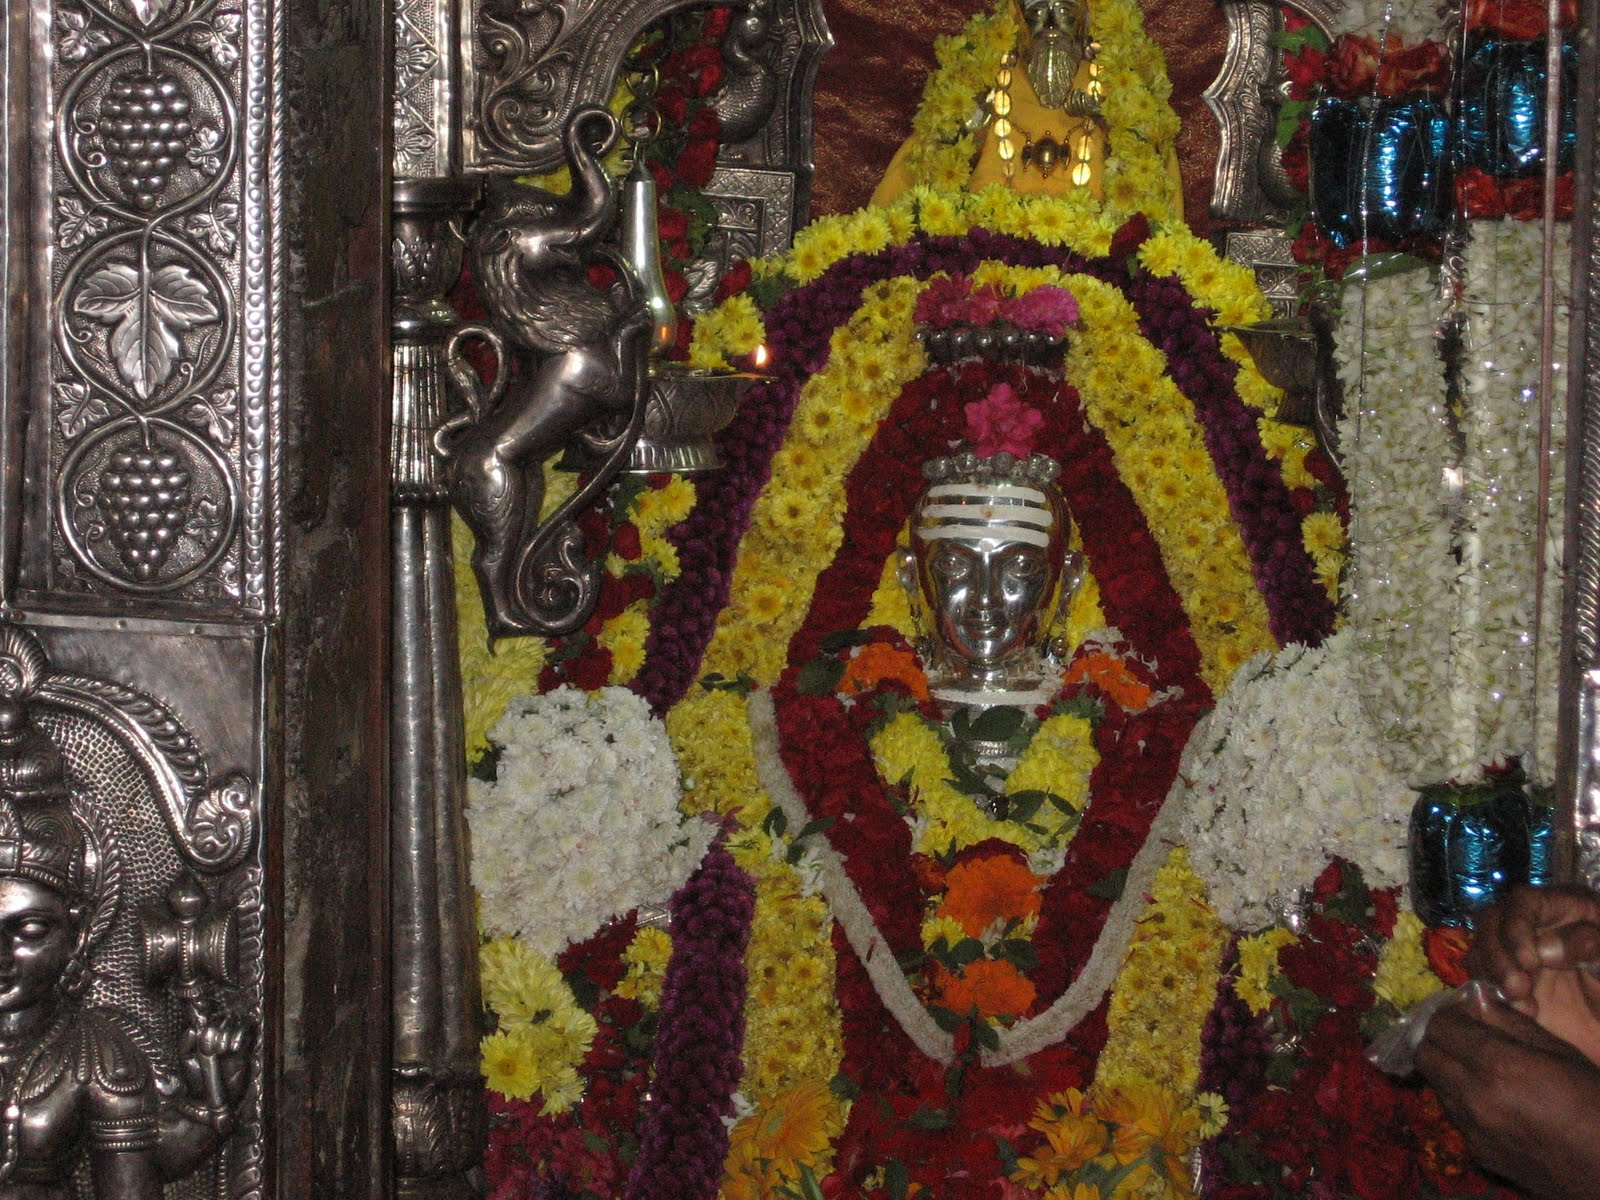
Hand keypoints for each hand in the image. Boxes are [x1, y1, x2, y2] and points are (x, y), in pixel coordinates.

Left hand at [178, 996, 252, 1120]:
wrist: (213, 1101)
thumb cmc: (198, 1081)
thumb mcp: (186, 1063)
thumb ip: (185, 1045)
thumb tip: (192, 1029)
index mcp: (206, 1036)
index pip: (209, 1018)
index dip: (208, 1024)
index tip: (204, 1035)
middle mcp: (221, 1034)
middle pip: (223, 1017)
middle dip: (218, 1031)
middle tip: (213, 1049)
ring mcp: (234, 1039)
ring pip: (236, 1021)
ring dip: (228, 1034)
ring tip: (223, 1051)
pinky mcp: (247, 1046)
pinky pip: (248, 1030)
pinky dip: (241, 1036)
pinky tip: (234, 1048)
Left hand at [1416, 992, 1599, 1199]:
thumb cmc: (1595, 1104)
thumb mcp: (1560, 1052)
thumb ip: (1510, 1023)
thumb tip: (1475, 1001)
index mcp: (1497, 1066)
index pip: (1439, 1026)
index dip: (1450, 1014)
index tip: (1465, 1014)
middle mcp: (1474, 1098)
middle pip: (1425, 1054)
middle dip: (1440, 1040)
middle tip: (1465, 1037)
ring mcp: (1472, 1128)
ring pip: (1437, 1084)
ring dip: (1450, 1070)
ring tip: (1483, 1069)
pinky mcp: (1477, 1152)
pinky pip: (1456, 1114)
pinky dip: (1465, 1101)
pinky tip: (1496, 1102)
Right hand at [1468, 886, 1599, 1063]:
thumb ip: (1587, 947)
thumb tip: (1545, 950)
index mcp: (1564, 907)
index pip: (1524, 901)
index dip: (1517, 927)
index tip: (1528, 962)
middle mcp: (1533, 923)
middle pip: (1491, 921)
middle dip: (1498, 955)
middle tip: (1518, 988)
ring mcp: (1515, 952)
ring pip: (1480, 949)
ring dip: (1494, 976)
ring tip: (1524, 1004)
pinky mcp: (1504, 980)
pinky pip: (1481, 978)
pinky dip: (1494, 994)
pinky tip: (1524, 1012)